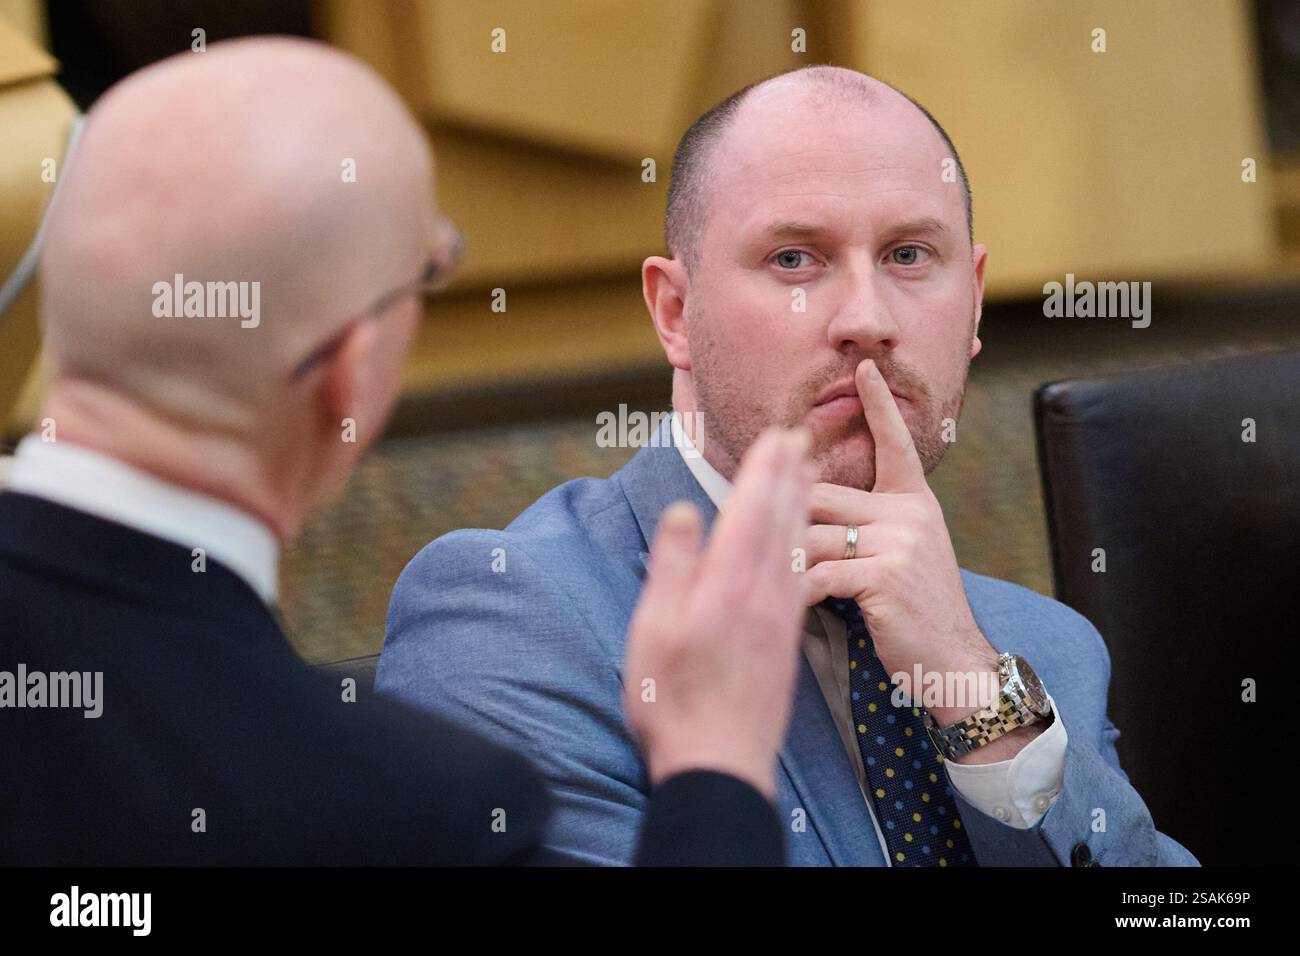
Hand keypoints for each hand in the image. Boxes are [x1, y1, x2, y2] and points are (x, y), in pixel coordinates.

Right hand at [623, 426, 813, 798]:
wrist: (719, 764)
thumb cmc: (672, 701)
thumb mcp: (654, 631)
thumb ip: (672, 568)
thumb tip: (687, 513)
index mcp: (725, 588)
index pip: (751, 514)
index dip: (766, 473)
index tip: (778, 436)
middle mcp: (759, 596)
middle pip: (779, 523)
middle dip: (790, 477)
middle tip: (803, 437)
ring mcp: (777, 619)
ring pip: (795, 548)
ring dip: (804, 504)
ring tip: (813, 472)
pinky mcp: (785, 641)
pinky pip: (799, 579)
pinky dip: (804, 547)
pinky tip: (806, 541)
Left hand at [803, 358, 1000, 731]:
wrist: (954, 663)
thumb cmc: (916, 615)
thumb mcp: (901, 557)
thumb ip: (868, 527)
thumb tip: (808, 507)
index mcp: (915, 503)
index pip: (895, 444)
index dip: (878, 405)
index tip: (864, 367)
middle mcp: (909, 514)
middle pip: (822, 495)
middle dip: (784, 517)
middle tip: (748, 529)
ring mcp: (900, 542)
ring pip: (813, 536)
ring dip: (787, 564)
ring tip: (769, 584)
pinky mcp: (884, 576)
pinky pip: (819, 574)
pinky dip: (797, 593)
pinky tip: (788, 607)